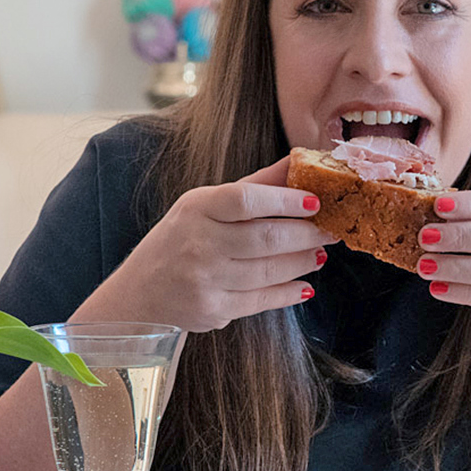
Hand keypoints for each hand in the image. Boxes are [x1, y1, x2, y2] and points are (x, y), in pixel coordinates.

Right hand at [89, 156, 326, 332]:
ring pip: (269, 271)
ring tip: (320, 253)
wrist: (139, 294)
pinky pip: (262, 300)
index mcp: (197, 208)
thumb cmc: (180, 240)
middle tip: (331, 229)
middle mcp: (199, 243)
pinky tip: (305, 284)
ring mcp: (205, 280)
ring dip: (303, 262)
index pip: (247, 199)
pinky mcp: (213, 310)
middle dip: (307, 234)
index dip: (285, 200)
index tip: (315, 202)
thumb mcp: (204, 205)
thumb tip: (298, 161)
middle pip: (266, 238)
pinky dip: (289, 292)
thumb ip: (253, 186)